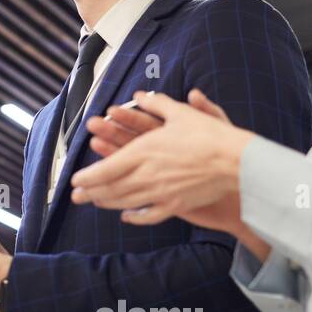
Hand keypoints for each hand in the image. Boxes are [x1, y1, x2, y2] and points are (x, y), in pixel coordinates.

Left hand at [70, 89, 252, 230]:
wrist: (237, 162)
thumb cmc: (209, 135)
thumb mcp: (181, 113)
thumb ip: (156, 104)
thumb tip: (140, 94)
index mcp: (144, 152)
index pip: (106, 168)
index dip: (88, 177)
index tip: (74, 180)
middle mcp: (147, 175)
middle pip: (111, 188)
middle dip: (90, 193)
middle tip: (76, 196)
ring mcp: (160, 192)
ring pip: (126, 202)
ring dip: (107, 203)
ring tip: (94, 203)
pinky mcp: (175, 204)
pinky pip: (149, 214)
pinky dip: (135, 217)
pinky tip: (127, 217)